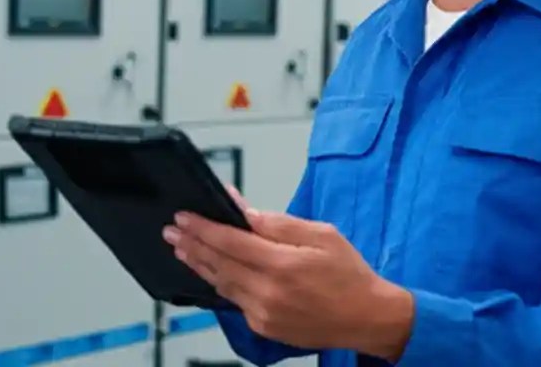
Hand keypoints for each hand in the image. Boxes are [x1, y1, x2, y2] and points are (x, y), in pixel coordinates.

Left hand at [163, 186, 412, 360]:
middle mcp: (268, 293)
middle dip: (192, 244)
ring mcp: (264, 314)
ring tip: (182, 248)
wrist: (368, 317)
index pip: (230, 242)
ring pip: (221, 285)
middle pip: (218, 264)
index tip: (184, 217)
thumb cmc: (350, 274)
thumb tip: (246, 212)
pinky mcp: (264, 328)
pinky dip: (219, 283)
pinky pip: (234, 302)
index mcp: (283, 265)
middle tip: (172, 231)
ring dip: (199, 264)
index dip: (203, 228)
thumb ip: (279, 224)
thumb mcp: (322, 235)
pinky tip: (211, 272)